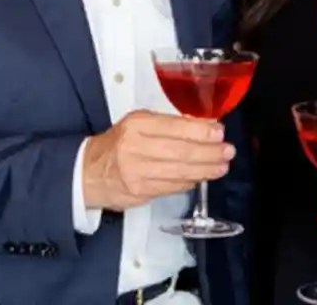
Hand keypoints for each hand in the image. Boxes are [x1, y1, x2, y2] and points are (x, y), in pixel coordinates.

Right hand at [81, 110, 234, 210]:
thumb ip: (170, 125)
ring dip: (205, 170)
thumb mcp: (140, 124)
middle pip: (180, 151)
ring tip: (221, 166)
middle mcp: (135, 148)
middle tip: (227, 151)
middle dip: (209, 152)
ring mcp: (136, 173)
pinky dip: (189, 182)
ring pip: (179, 172)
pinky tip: (201, 177)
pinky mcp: (139, 192)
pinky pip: (172, 187)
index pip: (174, 127)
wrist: (88, 172)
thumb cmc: (118, 144)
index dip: (200, 132)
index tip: (219, 133)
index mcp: (136, 125)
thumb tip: (206, 127)